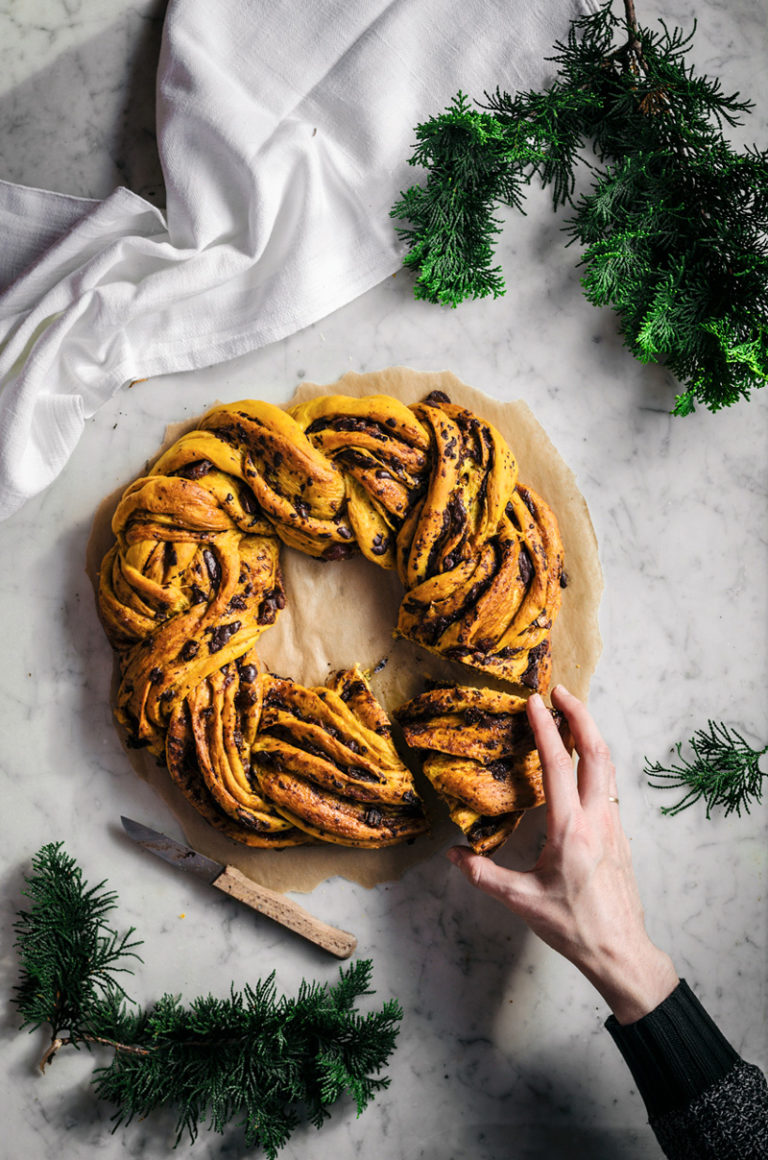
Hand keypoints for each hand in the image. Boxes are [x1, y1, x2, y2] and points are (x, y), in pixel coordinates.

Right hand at [446, 686, 678, 1024]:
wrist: (620, 949)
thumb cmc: (572, 926)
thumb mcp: (521, 900)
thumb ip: (484, 875)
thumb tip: (453, 855)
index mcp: (570, 829)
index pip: (558, 765)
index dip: (546, 729)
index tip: (534, 702)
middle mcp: (597, 819)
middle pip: (596, 751)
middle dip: (580, 715)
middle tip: (560, 692)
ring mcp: (613, 825)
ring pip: (608, 765)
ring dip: (591, 734)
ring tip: (573, 714)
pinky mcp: (619, 835)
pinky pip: (609, 785)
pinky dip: (596, 760)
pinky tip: (582, 762)